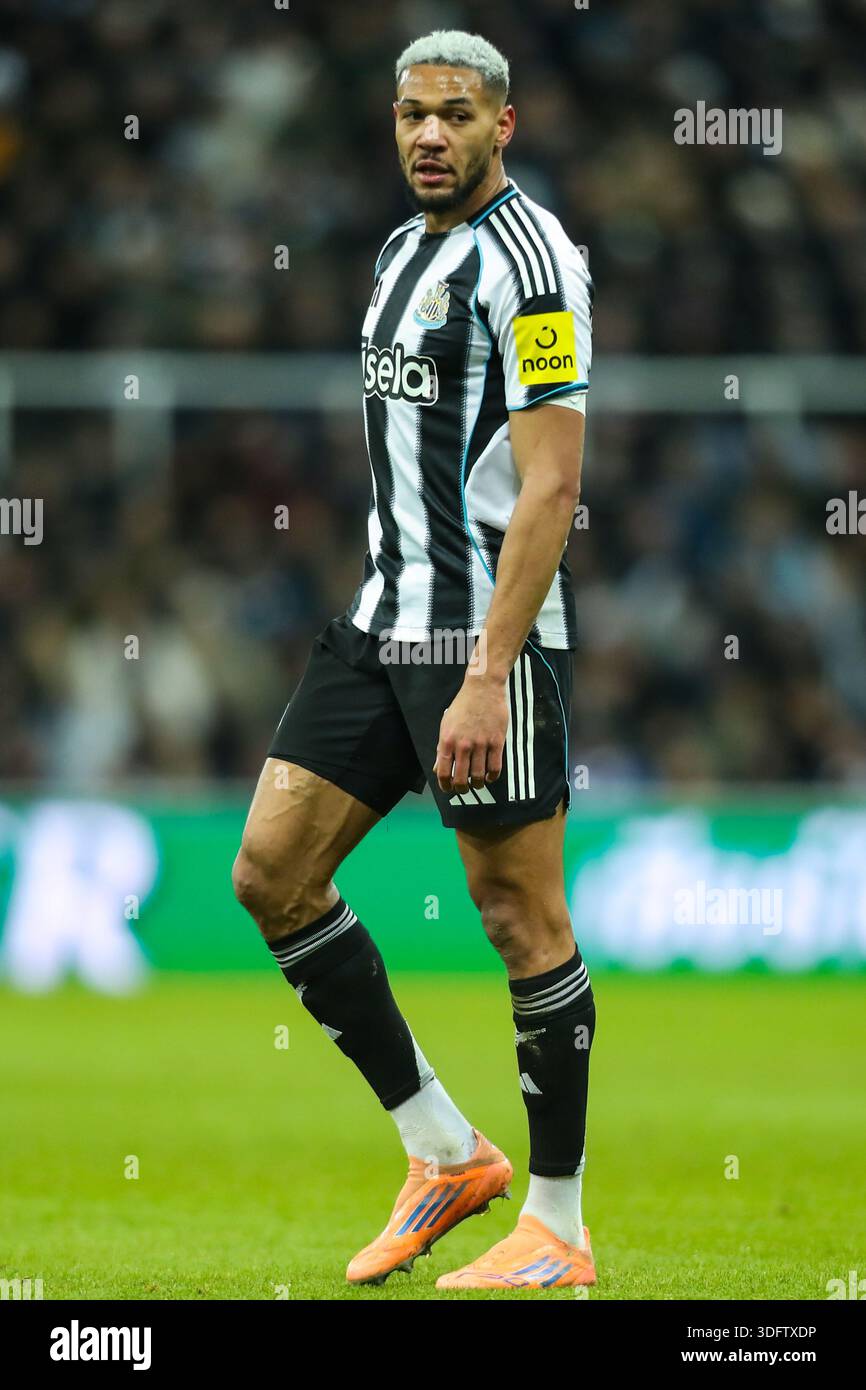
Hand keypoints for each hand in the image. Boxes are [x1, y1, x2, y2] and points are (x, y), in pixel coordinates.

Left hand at [433, 673, 509, 793]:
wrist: (483, 689)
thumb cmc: (463, 706)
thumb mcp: (446, 725)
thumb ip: (441, 748)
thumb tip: (437, 768)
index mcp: (447, 740)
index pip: (443, 772)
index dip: (445, 786)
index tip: (448, 789)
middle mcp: (463, 744)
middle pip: (461, 779)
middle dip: (461, 789)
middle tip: (464, 789)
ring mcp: (481, 744)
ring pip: (479, 776)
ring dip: (478, 784)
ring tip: (477, 783)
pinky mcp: (497, 741)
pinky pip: (495, 768)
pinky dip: (492, 777)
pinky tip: (490, 776)